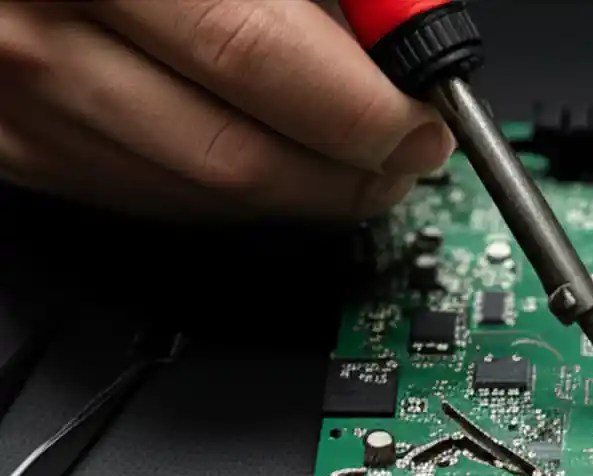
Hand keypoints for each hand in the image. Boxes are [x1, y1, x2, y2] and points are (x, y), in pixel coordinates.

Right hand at [0, 1, 453, 220]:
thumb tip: (397, 31)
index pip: (260, 60)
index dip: (363, 108)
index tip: (422, 117)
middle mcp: (42, 40)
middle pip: (239, 158)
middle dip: (351, 173)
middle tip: (408, 155)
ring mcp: (21, 105)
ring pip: (201, 195)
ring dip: (301, 191)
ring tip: (356, 160)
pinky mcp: (13, 145)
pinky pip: (152, 197)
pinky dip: (233, 190)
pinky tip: (273, 156)